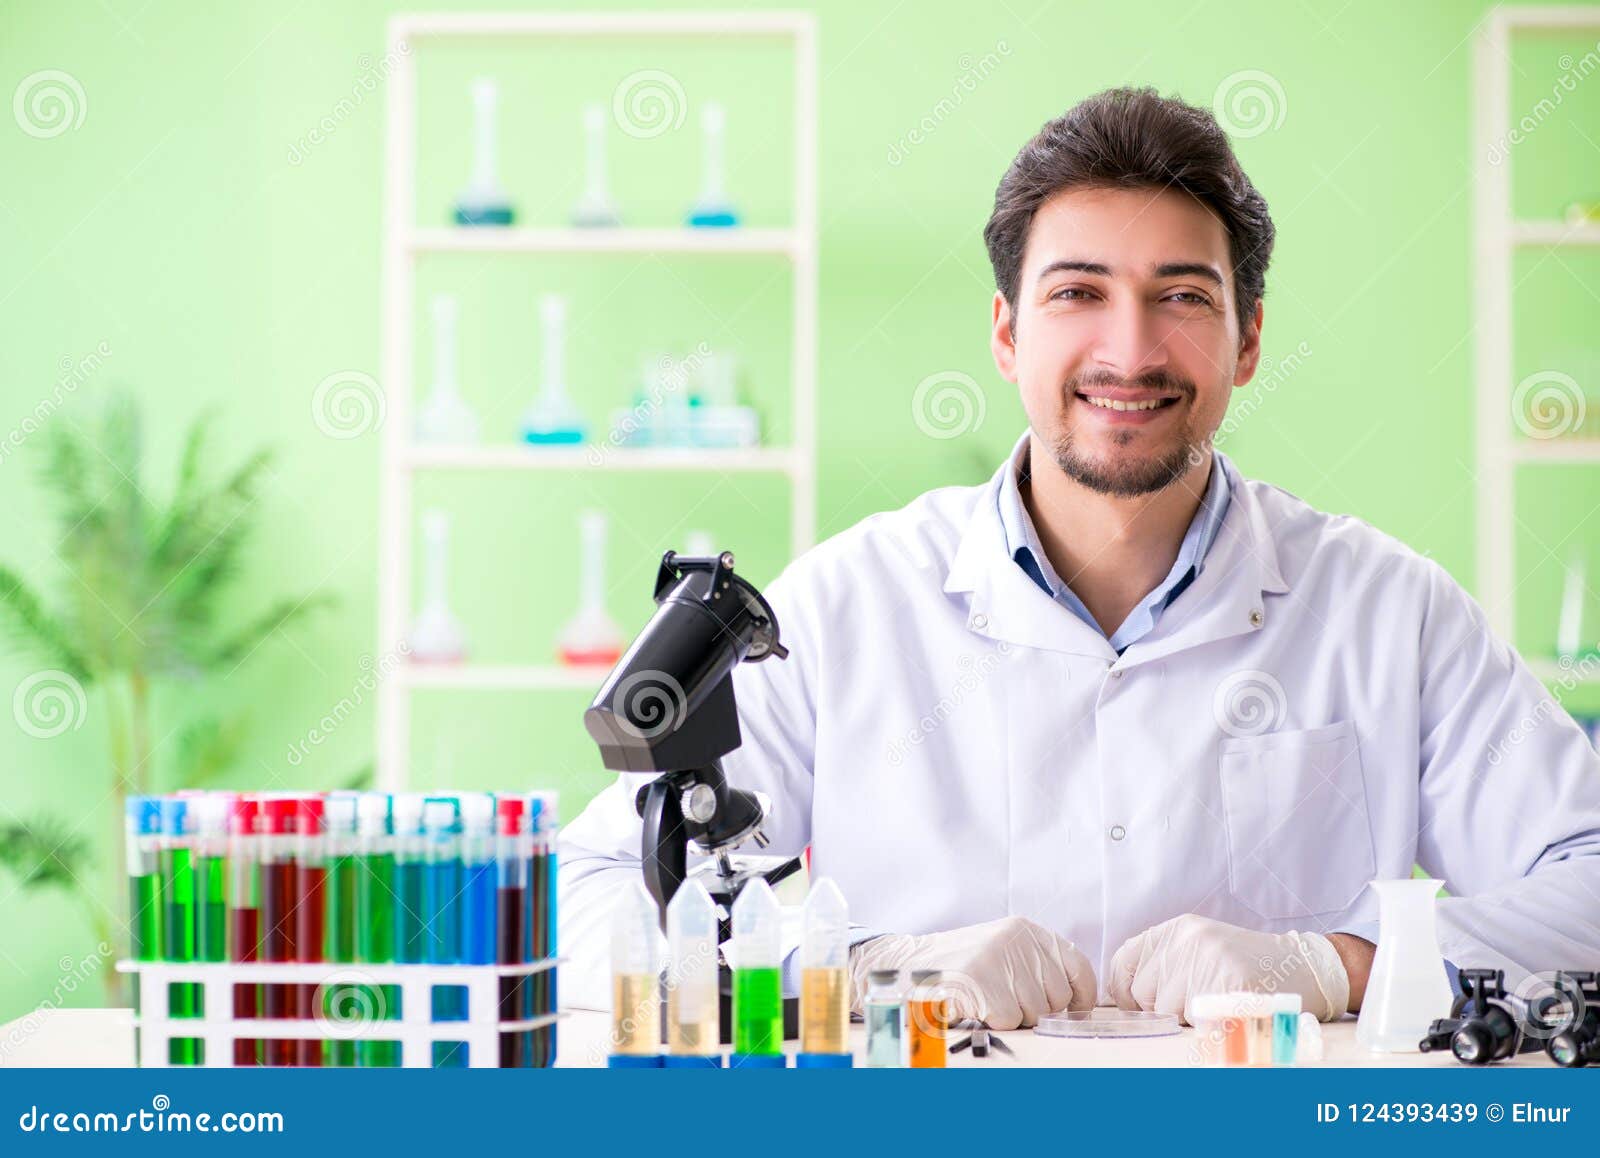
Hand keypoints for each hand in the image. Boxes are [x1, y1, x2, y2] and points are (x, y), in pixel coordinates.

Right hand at [848, 916, 1096, 1029]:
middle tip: (1003, 999)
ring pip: (1034, 1012)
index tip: (1074, 1009)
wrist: (907, 965)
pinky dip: (993, 1021)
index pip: (1077, 966)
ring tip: (984, 999)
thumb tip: (1077, 1005)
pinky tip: (974, 1005)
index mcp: (1026, 930)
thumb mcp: (1003, 953)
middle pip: (1057, 997)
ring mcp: (999, 958)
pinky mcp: (983, 980)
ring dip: (1012, 1017)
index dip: (1080, 995)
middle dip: (1036, 1010)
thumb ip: (1036, 968)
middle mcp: (1017, 939)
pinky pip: (1009, 1020)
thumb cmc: (960, 967)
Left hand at [1108, 914, 1350, 1022]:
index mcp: (1177, 930)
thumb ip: (1162, 967)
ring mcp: (1210, 960)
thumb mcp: (1199, 952)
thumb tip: (1119, 999)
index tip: (1141, 1005)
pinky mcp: (1230, 984)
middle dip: (1165, 1009)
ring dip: (1190, 1020)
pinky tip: (1229, 1013)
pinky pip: (1199, 1022)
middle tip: (1199, 1002)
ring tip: (1219, 1004)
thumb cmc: (1244, 968)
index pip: (1123, 962)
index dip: (1125, 992)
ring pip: (1170, 1012)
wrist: (1302, 968)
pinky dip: (1210, 1027)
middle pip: (1144, 994)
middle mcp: (1189, 939)